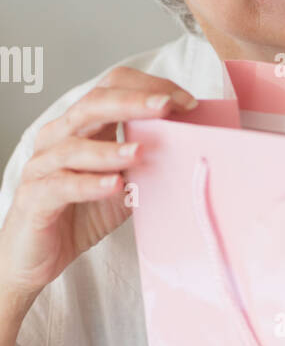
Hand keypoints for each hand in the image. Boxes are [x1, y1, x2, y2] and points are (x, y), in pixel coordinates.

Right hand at [0, 68, 197, 302]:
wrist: (37, 257)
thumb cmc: (79, 215)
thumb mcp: (122, 186)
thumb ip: (145, 165)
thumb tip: (189, 149)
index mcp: (80, 127)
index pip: (111, 89)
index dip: (147, 88)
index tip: (186, 102)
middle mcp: (58, 138)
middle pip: (93, 105)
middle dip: (133, 102)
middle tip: (168, 106)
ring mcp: (42, 166)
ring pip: (74, 146)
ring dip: (111, 148)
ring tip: (141, 151)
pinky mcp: (34, 198)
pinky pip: (61, 186)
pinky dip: (89, 185)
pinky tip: (114, 185)